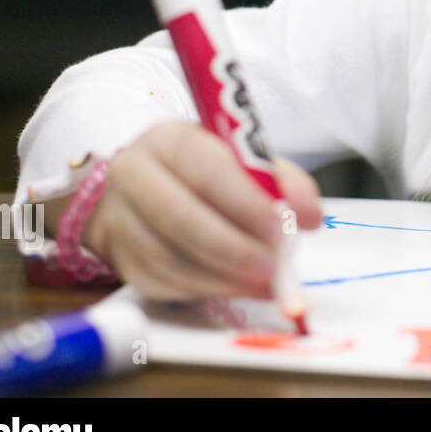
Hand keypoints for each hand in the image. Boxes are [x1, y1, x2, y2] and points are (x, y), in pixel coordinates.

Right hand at [49, 120, 323, 301]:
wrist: (142, 188)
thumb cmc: (204, 171)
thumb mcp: (242, 160)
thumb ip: (282, 183)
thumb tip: (312, 216)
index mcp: (170, 140)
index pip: (208, 171)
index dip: (247, 204)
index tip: (281, 228)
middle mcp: (134, 174)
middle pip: (182, 219)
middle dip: (234, 249)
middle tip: (273, 268)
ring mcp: (118, 218)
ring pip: (170, 259)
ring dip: (223, 278)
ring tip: (264, 284)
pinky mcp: (119, 258)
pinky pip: (162, 283)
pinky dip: (205, 291)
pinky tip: (238, 289)